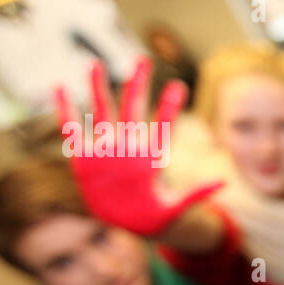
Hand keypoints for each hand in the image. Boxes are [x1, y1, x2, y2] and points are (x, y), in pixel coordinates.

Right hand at [57, 57, 222, 236]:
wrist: (126, 225)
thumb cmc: (153, 217)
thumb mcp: (175, 209)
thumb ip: (196, 195)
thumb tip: (224, 182)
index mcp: (151, 157)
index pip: (164, 127)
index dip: (170, 108)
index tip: (179, 87)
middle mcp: (128, 147)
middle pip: (133, 109)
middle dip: (137, 84)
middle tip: (143, 59)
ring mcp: (106, 150)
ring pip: (101, 112)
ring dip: (97, 88)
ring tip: (95, 63)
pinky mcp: (84, 158)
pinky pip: (72, 130)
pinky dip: (66, 110)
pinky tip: (60, 87)